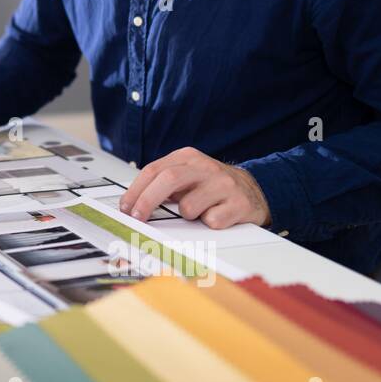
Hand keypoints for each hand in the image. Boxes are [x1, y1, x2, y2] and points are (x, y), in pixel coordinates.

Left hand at [118, 147, 270, 228]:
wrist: (254, 190)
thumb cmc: (212, 185)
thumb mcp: (187, 175)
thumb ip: (162, 183)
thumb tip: (132, 203)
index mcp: (187, 157)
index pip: (153, 170)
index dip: (135, 191)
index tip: (126, 208)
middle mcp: (204, 167)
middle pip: (168, 179)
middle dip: (147, 201)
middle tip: (137, 218)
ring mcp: (223, 184)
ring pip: (189, 207)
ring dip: (187, 216)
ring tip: (199, 211)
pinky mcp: (239, 203)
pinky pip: (212, 221)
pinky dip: (209, 224)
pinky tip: (217, 215)